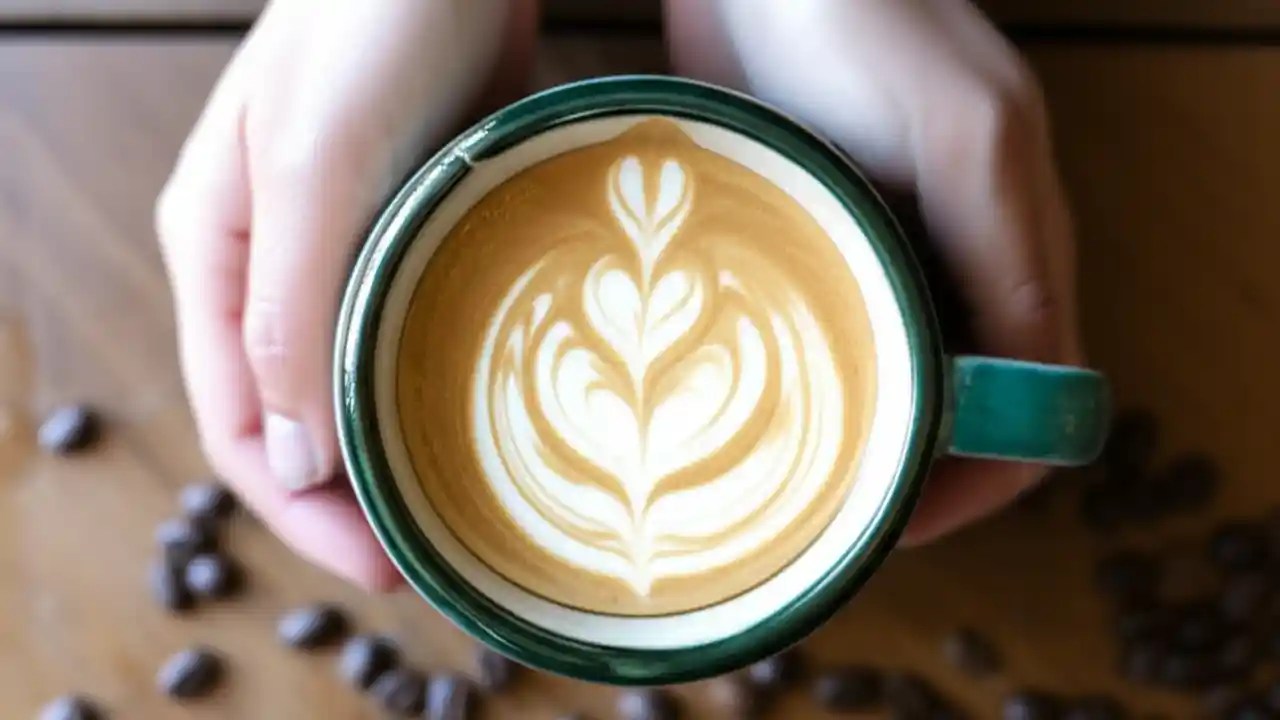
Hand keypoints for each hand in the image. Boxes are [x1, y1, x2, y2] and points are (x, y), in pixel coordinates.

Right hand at [156, 0, 535, 587]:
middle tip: (423, 557)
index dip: (296, 510)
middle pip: (294, 415)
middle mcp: (272, 265)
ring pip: (355, 381)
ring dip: (396, 450)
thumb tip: (292, 456)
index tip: (372, 567)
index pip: (233, 418)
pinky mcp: (414, 229)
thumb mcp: (314, 164)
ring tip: (460, 511)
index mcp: (217, 254)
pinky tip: (490, 418)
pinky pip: (414, 331)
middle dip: (348, 500)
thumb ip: (289, 309)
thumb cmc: (374, 22)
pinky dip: (440, 385)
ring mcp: (347, 248)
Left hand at [667, 0, 1081, 542]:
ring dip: (861, 424)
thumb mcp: (955, 130)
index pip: (1037, 392)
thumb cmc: (854, 17)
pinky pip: (839, 323)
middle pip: (970, 395)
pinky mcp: (831, 220)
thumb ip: (1002, 249)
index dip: (981, 474)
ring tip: (785, 473)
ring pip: (900, 367)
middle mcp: (965, 245)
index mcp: (1017, 229)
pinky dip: (815, 372)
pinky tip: (758, 393)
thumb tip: (1025, 384)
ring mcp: (894, 235)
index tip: (891, 521)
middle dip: (914, 466)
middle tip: (825, 514)